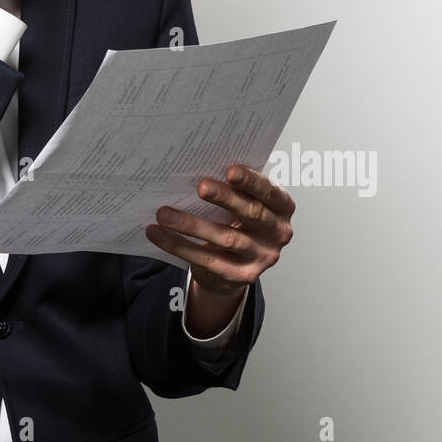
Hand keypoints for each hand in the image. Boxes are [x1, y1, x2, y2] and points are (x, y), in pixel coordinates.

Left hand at [145, 164, 294, 296]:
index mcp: (282, 207)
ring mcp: (262, 257)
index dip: (252, 181)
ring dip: (192, 224)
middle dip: (225, 198)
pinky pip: (207, 260)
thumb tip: (198, 166)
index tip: (231, 170)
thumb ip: (235, 188)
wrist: (236, 265)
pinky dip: (179, 246)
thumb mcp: (244, 202)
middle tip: (200, 187)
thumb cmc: (238, 220)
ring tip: (164, 213)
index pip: (270, 192)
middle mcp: (278, 233)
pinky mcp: (240, 276)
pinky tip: (159, 234)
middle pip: (251, 213)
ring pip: (225, 238)